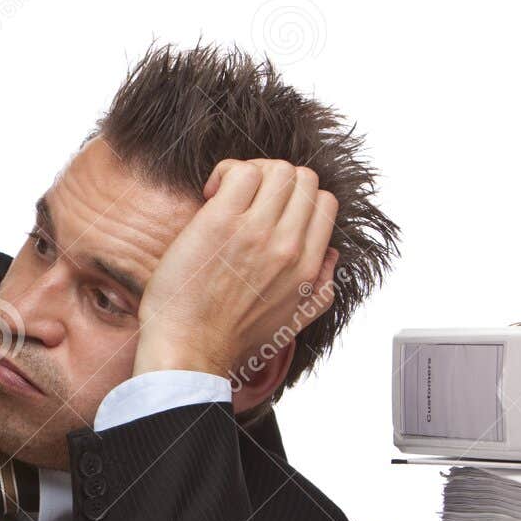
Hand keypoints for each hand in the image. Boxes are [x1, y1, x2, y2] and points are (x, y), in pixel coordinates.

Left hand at [135, 158, 338, 382]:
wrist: (189, 351)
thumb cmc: (230, 339)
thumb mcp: (294, 321)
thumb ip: (321, 287)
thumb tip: (331, 253)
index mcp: (307, 266)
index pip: (323, 204)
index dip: (295, 199)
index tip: (266, 214)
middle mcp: (287, 246)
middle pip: (303, 179)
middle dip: (275, 181)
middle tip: (244, 202)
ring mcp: (255, 232)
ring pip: (277, 169)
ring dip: (251, 173)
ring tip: (226, 197)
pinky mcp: (220, 223)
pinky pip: (241, 171)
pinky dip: (226, 173)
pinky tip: (211, 195)